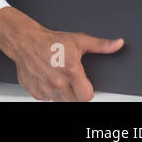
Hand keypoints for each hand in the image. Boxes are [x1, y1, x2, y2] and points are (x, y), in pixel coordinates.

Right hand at [0, 7, 123, 101]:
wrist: (24, 41)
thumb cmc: (49, 41)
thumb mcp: (78, 40)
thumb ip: (100, 45)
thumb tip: (117, 44)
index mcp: (71, 71)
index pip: (87, 96)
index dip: (87, 90)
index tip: (82, 82)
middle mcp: (58, 82)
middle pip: (75, 100)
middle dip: (75, 92)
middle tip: (69, 78)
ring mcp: (46, 89)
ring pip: (61, 101)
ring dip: (62, 93)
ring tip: (58, 77)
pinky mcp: (35, 92)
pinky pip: (48, 99)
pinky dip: (49, 92)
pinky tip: (48, 79)